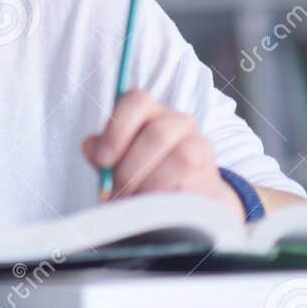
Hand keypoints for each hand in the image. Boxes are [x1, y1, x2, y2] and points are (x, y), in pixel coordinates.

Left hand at [81, 89, 243, 220]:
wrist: (185, 199)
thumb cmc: (143, 173)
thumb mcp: (117, 160)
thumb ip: (101, 152)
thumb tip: (92, 147)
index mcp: (150, 111)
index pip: (135, 101)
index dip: (116, 129)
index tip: (103, 160)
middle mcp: (179, 121)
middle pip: (156, 135)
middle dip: (130, 170)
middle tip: (117, 191)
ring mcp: (200, 145)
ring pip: (180, 159)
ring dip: (152, 185)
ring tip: (136, 201)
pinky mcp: (214, 174)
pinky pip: (194, 184)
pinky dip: (169, 198)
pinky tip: (156, 206)